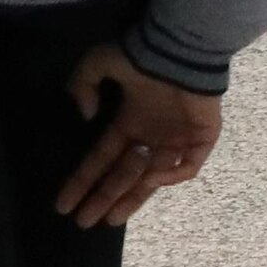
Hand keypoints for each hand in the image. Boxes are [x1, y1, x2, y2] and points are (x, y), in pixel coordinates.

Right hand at [55, 43, 220, 228]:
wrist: (182, 46)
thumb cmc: (144, 56)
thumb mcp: (101, 62)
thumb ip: (83, 84)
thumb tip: (86, 116)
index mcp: (131, 120)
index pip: (103, 157)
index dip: (84, 180)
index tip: (64, 204)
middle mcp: (152, 134)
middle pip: (125, 174)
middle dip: (104, 197)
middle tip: (84, 221)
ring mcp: (177, 138)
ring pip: (153, 177)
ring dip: (132, 198)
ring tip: (110, 219)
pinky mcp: (202, 137)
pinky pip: (188, 165)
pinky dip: (172, 174)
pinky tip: (153, 178)